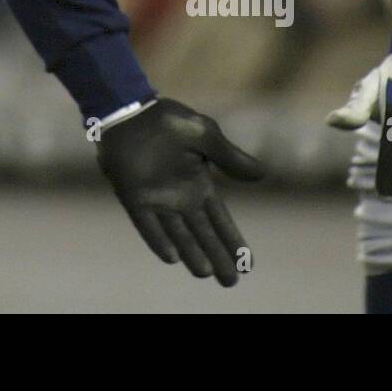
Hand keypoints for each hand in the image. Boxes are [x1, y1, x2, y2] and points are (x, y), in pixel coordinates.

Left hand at [96, 98, 264, 285]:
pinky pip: (146, 224)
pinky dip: (157, 240)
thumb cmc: (167, 120)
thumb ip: (230, 156)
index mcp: (198, 184)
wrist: (129, 110)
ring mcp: (156, 199)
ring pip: (177, 234)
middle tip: (231, 281)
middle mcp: (179, 197)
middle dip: (217, 256)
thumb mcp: (205, 134)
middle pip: (202, 234)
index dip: (233, 240)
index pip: (220, 219)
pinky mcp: (133, 197)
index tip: (248, 263)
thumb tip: (262, 175)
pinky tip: (170, 256)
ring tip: (205, 272)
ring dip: (191, 253)